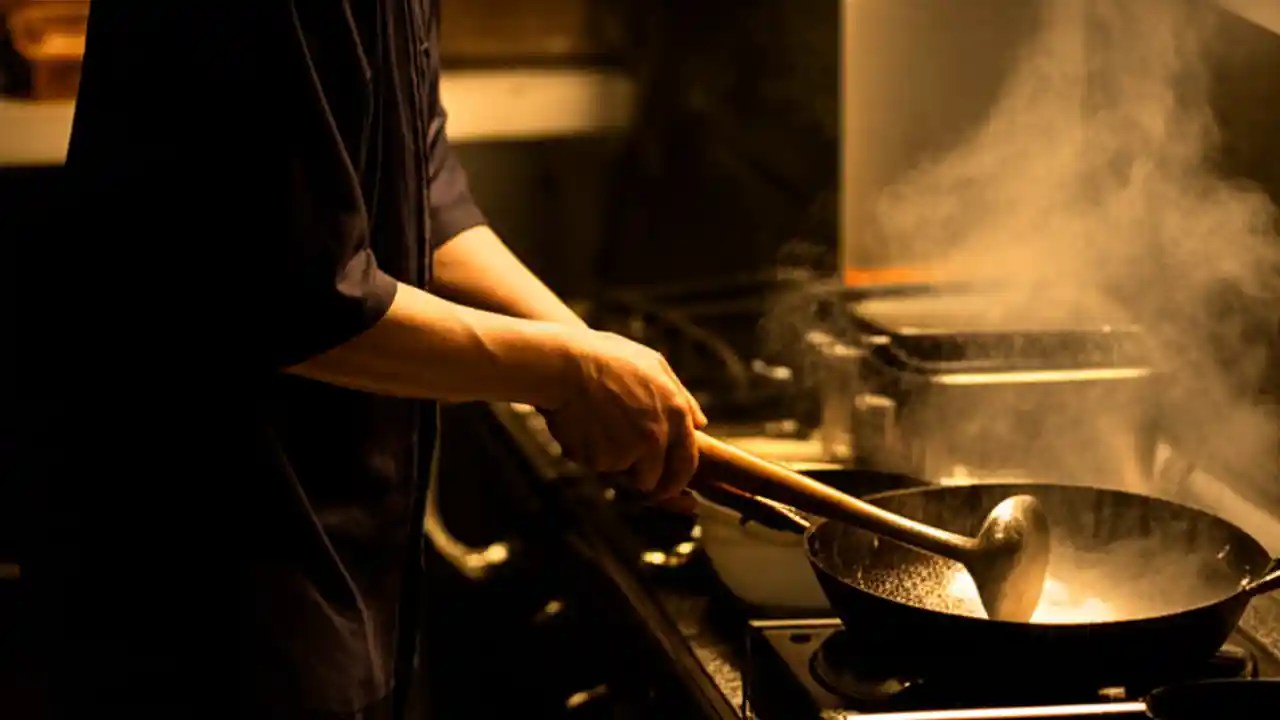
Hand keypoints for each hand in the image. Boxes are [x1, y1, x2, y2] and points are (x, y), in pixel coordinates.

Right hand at [544, 330, 707, 501]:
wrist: (563, 365)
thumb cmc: (607, 358)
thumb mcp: (654, 365)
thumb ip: (681, 398)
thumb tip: (701, 424)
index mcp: (675, 414)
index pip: (687, 462)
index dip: (676, 479)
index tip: (666, 486)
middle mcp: (656, 436)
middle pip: (654, 479)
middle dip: (643, 481)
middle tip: (627, 473)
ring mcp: (628, 450)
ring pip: (621, 471)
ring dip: (611, 460)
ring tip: (596, 426)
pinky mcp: (601, 460)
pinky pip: (595, 465)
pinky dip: (588, 453)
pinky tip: (580, 426)